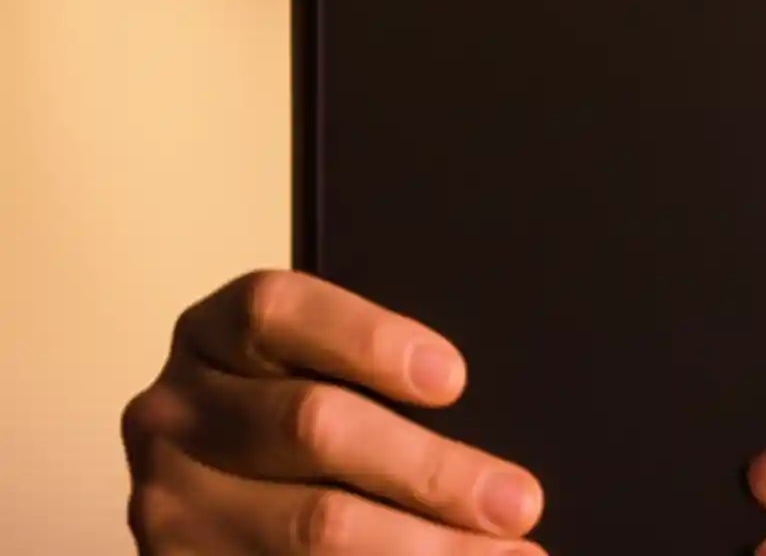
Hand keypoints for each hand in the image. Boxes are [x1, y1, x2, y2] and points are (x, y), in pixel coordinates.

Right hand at [121, 270, 545, 554]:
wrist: (218, 514)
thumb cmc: (288, 432)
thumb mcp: (311, 380)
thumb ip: (373, 384)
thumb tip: (480, 429)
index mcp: (214, 335)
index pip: (277, 311)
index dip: (367, 339)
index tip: (452, 378)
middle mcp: (175, 411)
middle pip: (312, 425)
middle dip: (430, 470)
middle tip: (517, 500)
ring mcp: (169, 502)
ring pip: (314, 523)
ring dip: (424, 546)